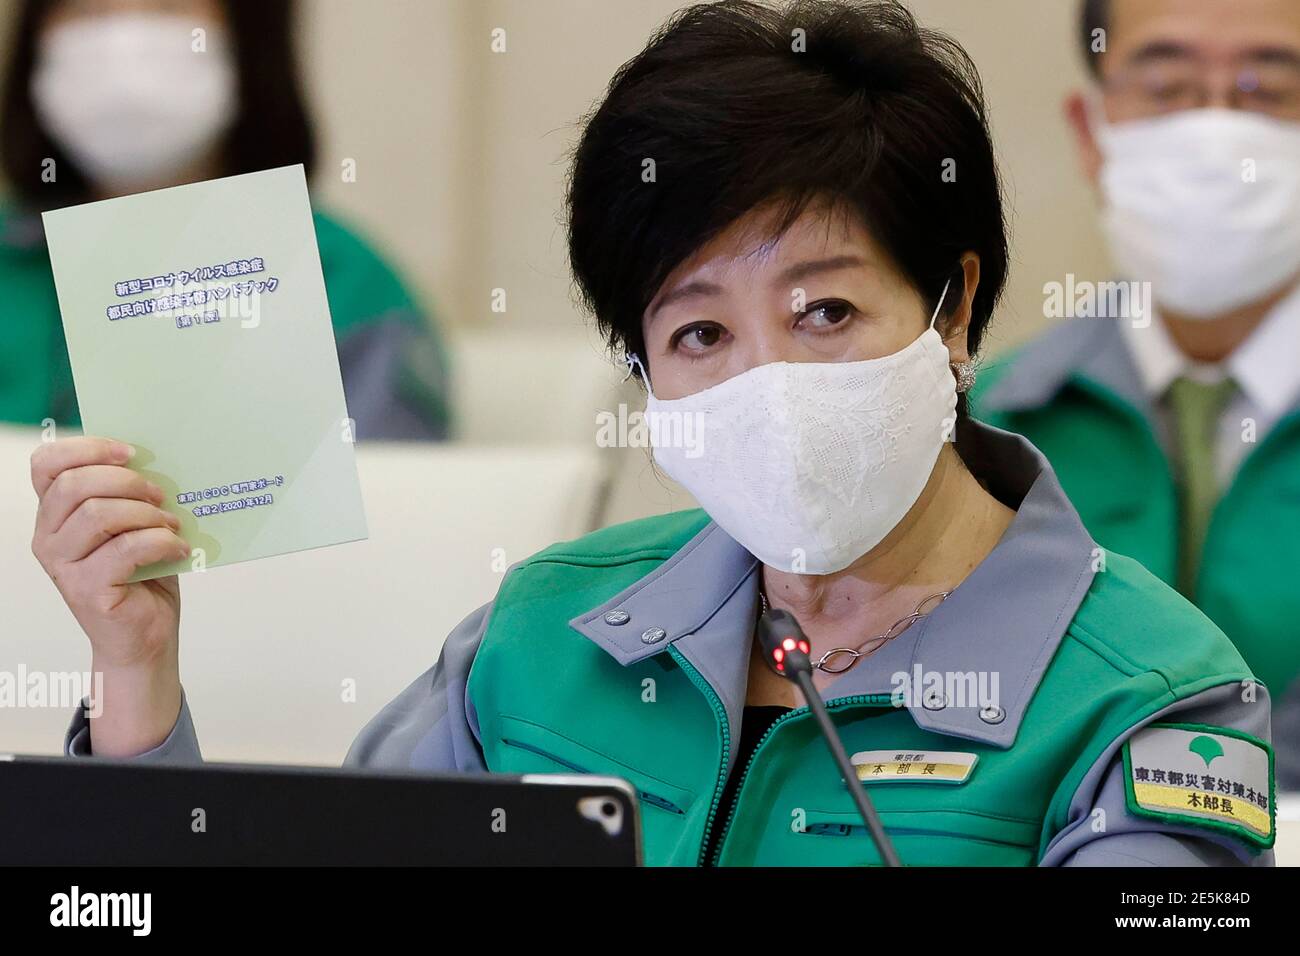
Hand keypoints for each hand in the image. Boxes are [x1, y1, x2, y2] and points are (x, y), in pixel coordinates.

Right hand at [30, 437, 187, 754]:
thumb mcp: (132, 527)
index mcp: (54, 516)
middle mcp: (48, 539)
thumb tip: (158, 457)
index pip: (46, 465)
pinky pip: (126, 550)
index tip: (131, 452)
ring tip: (171, 525)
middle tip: (161, 494)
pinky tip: (179, 549)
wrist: (146, 637)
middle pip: (74, 485)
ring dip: (146, 514)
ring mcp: (64, 567)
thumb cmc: (142, 577)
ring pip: (99, 515)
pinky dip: (161, 543)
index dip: (86, 448)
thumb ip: (130, 495)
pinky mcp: (87, 591)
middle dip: (126, 481)